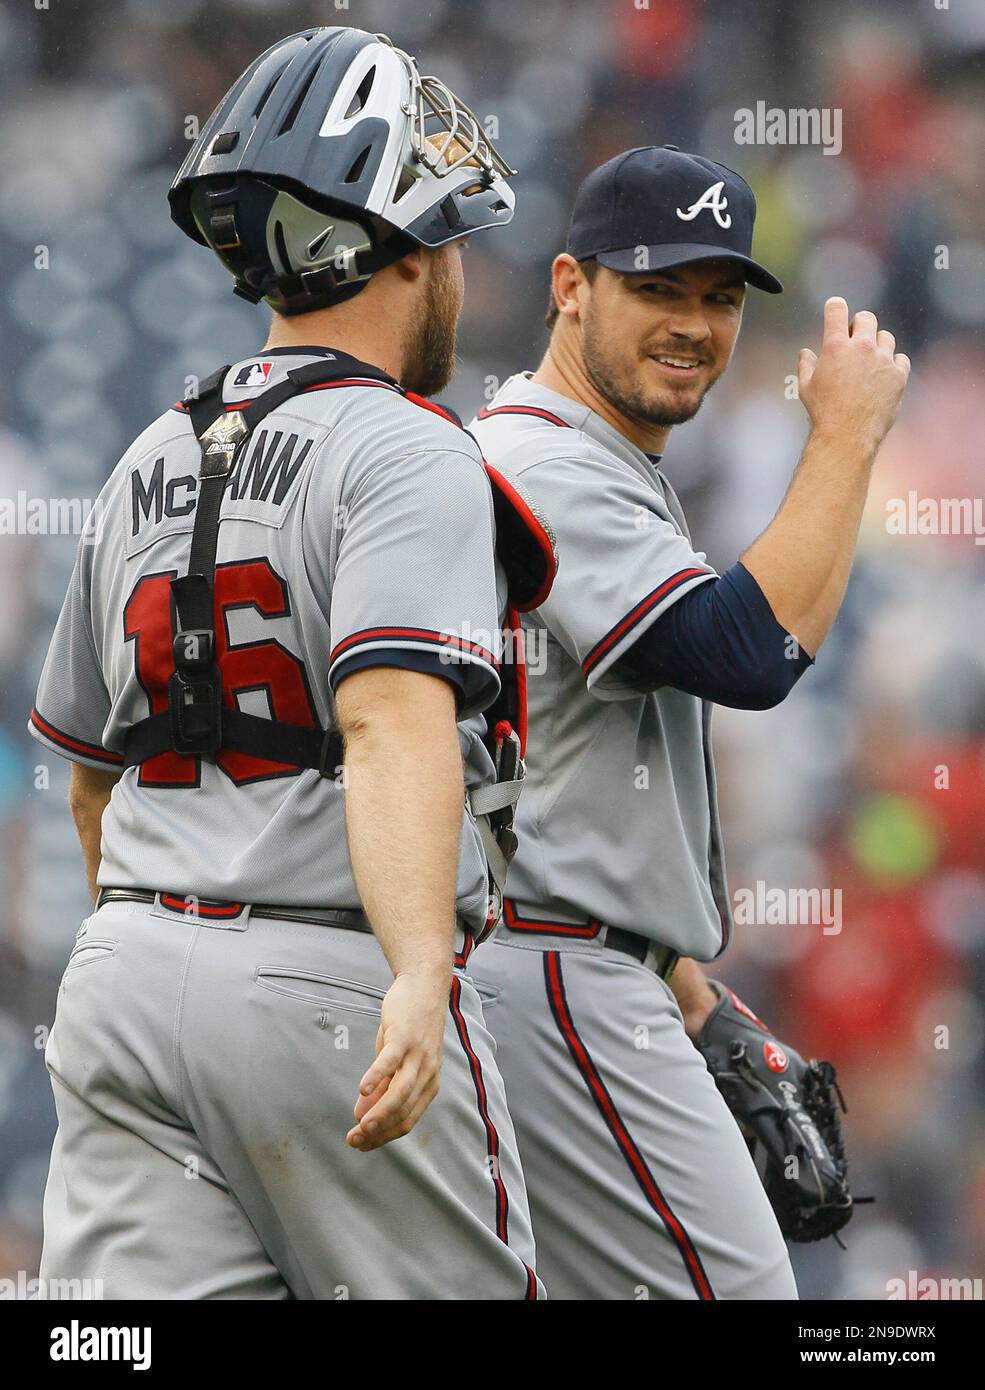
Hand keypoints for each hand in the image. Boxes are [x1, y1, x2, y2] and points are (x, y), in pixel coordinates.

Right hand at [346, 967, 449, 1151]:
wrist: (424, 987)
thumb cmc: (410, 1026)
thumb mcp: (399, 1060)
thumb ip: (384, 1087)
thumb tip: (362, 1113)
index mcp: (428, 1084)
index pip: (407, 1120)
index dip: (384, 1136)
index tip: (362, 1145)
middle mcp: (427, 1073)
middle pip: (404, 1112)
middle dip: (378, 1131)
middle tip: (354, 1141)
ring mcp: (417, 1055)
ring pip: (400, 1092)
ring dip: (379, 1113)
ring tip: (360, 1126)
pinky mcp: (405, 1037)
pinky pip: (391, 1061)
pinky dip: (377, 1076)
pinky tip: (362, 1089)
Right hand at [798, 297, 910, 453]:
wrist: (848, 435)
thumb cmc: (823, 412)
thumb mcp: (806, 387)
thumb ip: (806, 364)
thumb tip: (806, 353)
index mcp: (835, 346)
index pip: (836, 309)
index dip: (835, 307)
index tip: (836, 309)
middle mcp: (861, 347)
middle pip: (866, 318)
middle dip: (859, 325)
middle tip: (854, 339)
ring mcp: (883, 360)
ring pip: (886, 337)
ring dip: (877, 344)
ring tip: (870, 361)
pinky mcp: (899, 375)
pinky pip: (901, 358)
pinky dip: (893, 363)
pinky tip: (884, 375)